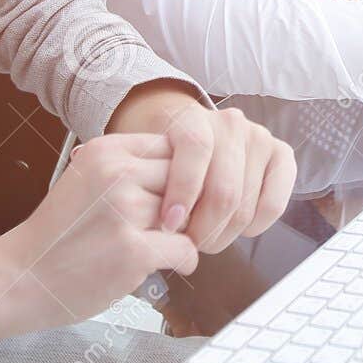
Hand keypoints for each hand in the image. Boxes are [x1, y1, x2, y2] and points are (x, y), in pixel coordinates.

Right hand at [0, 133, 198, 327]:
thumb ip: (126, 168)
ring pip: (186, 214)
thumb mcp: (85, 179)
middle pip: (183, 177)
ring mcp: (125, 210)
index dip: (179, 173)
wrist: (19, 278)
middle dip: (182, 203)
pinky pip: (186, 248)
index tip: (172, 195)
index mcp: (104, 151)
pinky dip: (184, 260)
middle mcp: (115, 172)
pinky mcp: (134, 250)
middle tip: (169, 224)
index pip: (171, 145)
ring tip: (158, 245)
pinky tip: (170, 264)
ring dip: (179, 233)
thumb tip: (182, 170)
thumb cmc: (55, 237)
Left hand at [109, 83, 295, 253]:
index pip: (193, 149)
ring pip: (245, 203)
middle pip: (222, 188)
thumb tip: (81, 159)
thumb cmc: (156, 166)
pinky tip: (236, 232)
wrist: (192, 153)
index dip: (182, 192)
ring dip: (222, 234)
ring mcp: (258, 138)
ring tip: (202, 242)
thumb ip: (118, 164)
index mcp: (190, 118)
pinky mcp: (281, 157)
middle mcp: (229, 122)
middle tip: (185, 244)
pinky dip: (253, 226)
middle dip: (202, 227)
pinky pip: (273, 202)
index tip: (167, 225)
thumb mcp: (132, 160)